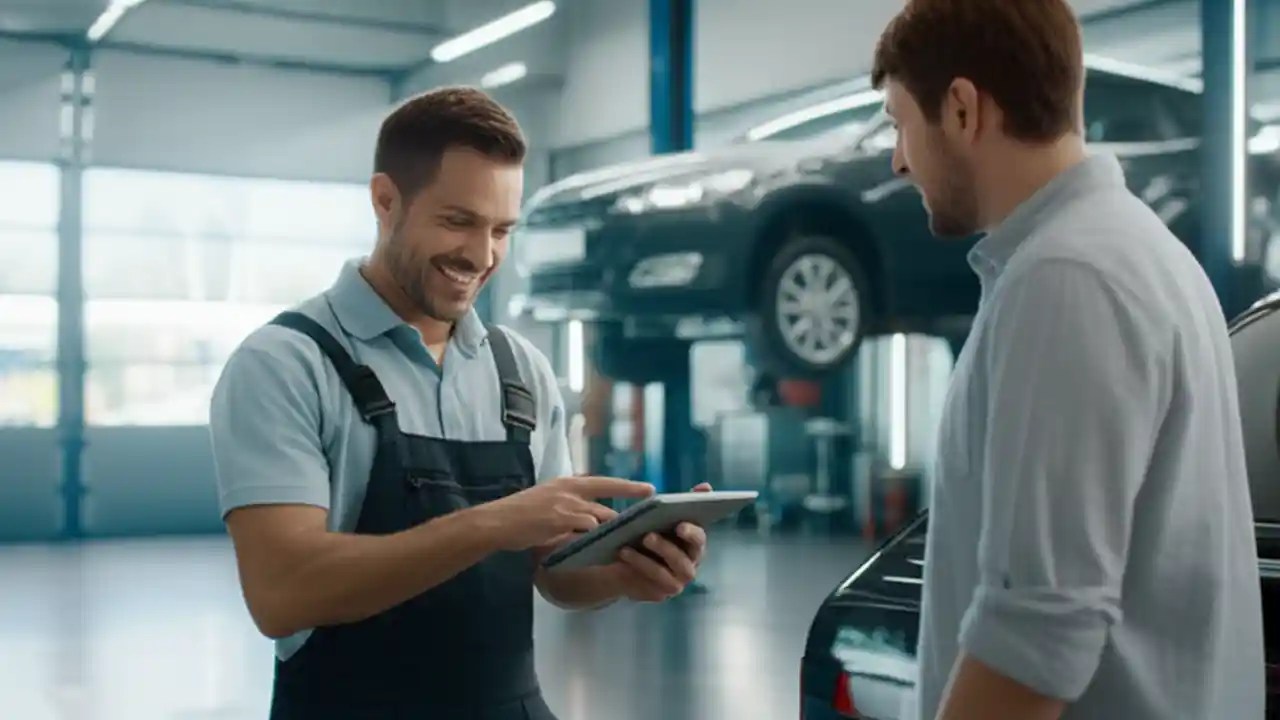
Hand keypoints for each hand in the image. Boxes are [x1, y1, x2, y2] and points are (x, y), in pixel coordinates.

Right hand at [481, 476, 654, 551]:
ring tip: (627, 544)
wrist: (497, 521)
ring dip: (612, 532)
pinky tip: (603, 550)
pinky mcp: (560, 520)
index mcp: (568, 482)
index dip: (628, 487)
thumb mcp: (548, 500)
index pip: (606, 482)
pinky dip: (596, 539)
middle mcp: (570, 490)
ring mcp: (566, 505)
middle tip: (644, 527)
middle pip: (608, 503)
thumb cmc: (521, 514)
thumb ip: (570, 505)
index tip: (650, 489)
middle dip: (625, 518)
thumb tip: (592, 519)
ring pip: (600, 518)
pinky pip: (587, 529)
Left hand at [611, 482, 711, 601]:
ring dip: (652, 555)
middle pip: (688, 556)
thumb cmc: (646, 533)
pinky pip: (653, 581)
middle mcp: (690, 563)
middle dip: (669, 545)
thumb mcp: (660, 516)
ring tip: (636, 541)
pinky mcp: (661, 593)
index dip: (693, 530)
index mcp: (693, 543)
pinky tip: (623, 553)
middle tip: (650, 534)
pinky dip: (640, 565)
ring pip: (671, 569)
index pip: (700, 536)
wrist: (624, 563)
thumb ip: (681, 503)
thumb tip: (706, 487)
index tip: (680, 524)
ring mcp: (677, 581)